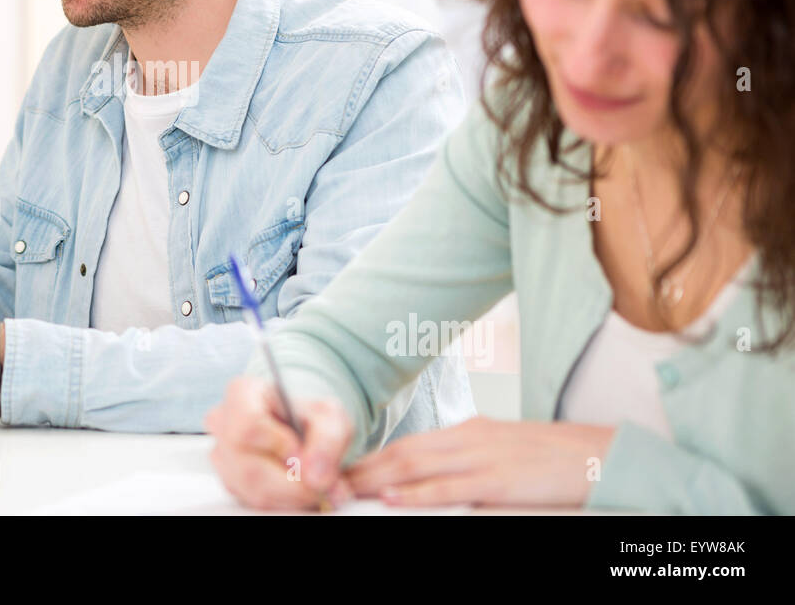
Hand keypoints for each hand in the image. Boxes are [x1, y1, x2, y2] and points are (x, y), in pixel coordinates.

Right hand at [205, 376, 354, 509]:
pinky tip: (296, 489)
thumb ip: (328, 440)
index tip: (302, 451)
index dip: (279, 445)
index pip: (249, 425)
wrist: (305, 432)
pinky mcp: (230, 483)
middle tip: (320, 484)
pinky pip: (254, 503)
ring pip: (251, 493)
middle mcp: (223, 424)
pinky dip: (283, 503)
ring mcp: (222, 457)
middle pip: (249, 470)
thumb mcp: (330, 417)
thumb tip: (315, 477)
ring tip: (312, 485)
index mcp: (242, 393)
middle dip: (292, 485)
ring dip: (290, 497)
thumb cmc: (310, 418)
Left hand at [344, 416, 615, 507]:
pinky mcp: (499, 479)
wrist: (601, 454)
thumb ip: (466, 462)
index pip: (408, 445)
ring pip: (416, 467)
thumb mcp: (502, 452)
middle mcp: (467, 439)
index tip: (343, 470)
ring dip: (376, 479)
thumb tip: (430, 477)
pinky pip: (450, 487)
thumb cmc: (553, 458)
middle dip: (362, 468)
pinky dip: (418, 492)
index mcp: (467, 432)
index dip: (372, 458)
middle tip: (328, 480)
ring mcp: (482, 457)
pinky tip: (395, 497)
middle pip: (402, 453)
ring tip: (345, 489)